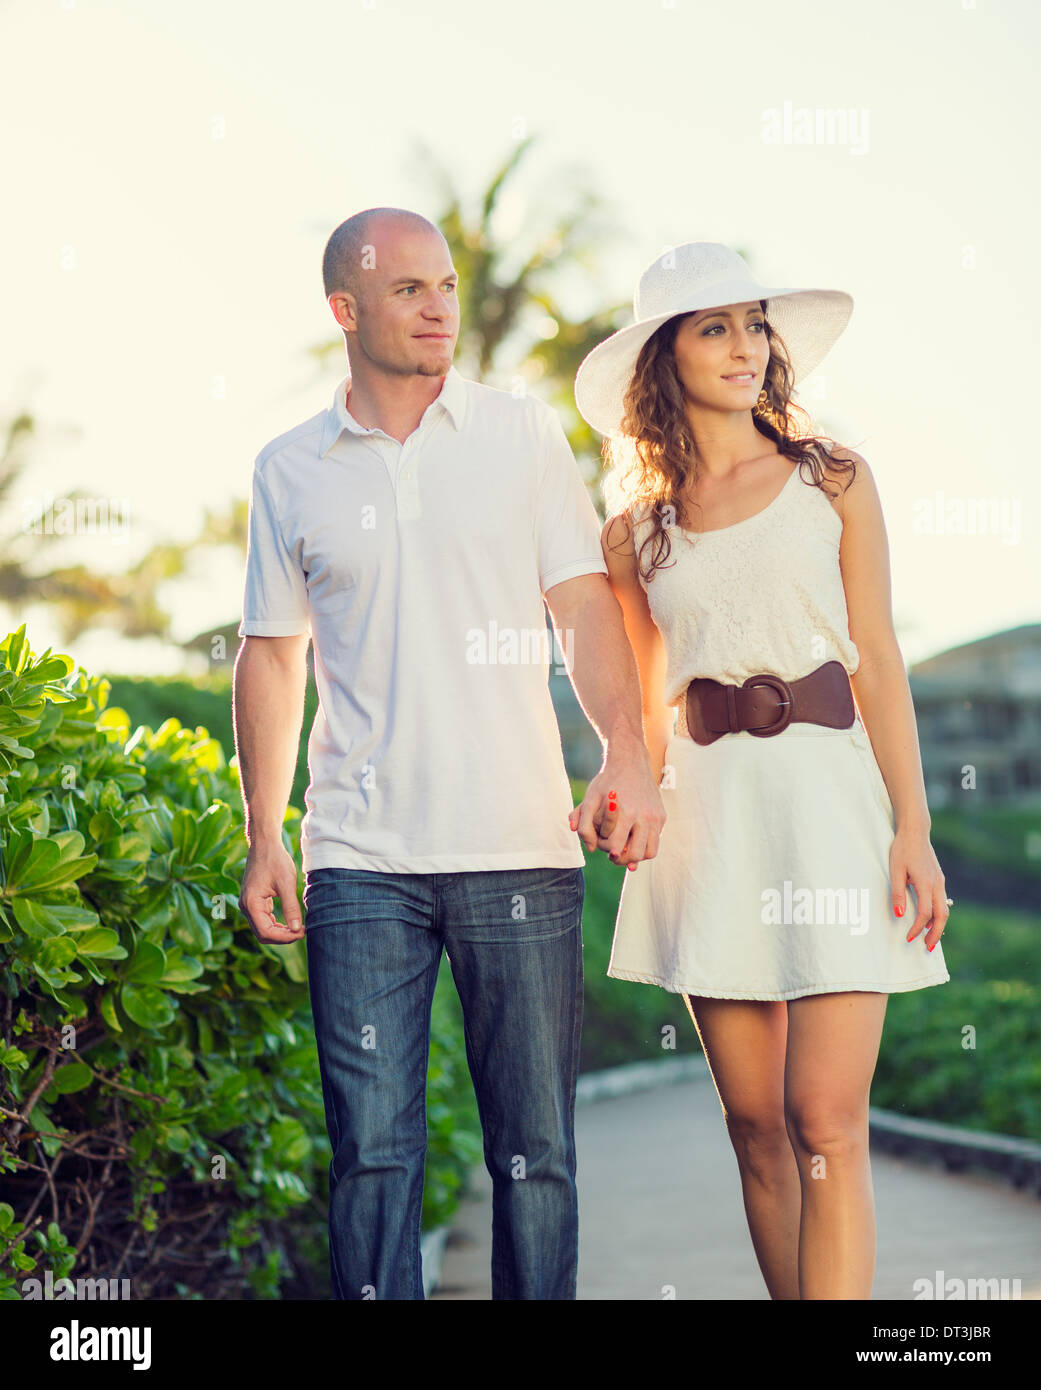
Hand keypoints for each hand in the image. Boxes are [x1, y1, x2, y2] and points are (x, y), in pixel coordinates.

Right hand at [240, 842, 304, 943]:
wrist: (264, 844)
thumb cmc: (275, 860)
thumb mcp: (286, 883)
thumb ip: (291, 907)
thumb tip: (297, 929)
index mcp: (251, 904)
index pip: (266, 932)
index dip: (284, 937)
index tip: (302, 933)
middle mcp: (246, 907)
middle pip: (263, 934)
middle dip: (282, 937)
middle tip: (302, 932)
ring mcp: (248, 905)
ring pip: (263, 929)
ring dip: (280, 932)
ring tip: (299, 929)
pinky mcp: (254, 901)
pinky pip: (263, 920)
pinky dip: (276, 924)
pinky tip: (290, 922)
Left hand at [568, 750, 665, 869]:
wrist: (630, 762)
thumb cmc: (606, 782)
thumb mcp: (589, 800)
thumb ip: (584, 825)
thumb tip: (591, 849)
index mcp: (625, 812)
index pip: (616, 847)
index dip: (605, 849)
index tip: (602, 843)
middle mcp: (644, 816)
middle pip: (635, 854)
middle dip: (621, 859)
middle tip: (613, 854)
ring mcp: (656, 817)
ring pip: (650, 853)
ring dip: (636, 857)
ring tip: (625, 850)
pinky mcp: (662, 816)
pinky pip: (656, 841)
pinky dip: (645, 846)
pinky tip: (633, 840)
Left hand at [890, 827, 947, 951]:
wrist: (915, 831)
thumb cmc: (902, 849)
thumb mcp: (895, 870)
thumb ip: (897, 893)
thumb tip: (900, 915)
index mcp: (926, 883)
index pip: (925, 914)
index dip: (918, 928)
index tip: (909, 938)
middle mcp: (937, 884)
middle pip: (942, 916)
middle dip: (936, 934)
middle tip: (928, 948)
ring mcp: (940, 881)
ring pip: (944, 909)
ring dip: (938, 925)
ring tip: (930, 938)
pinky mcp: (938, 879)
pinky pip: (941, 901)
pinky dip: (938, 914)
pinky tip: (930, 920)